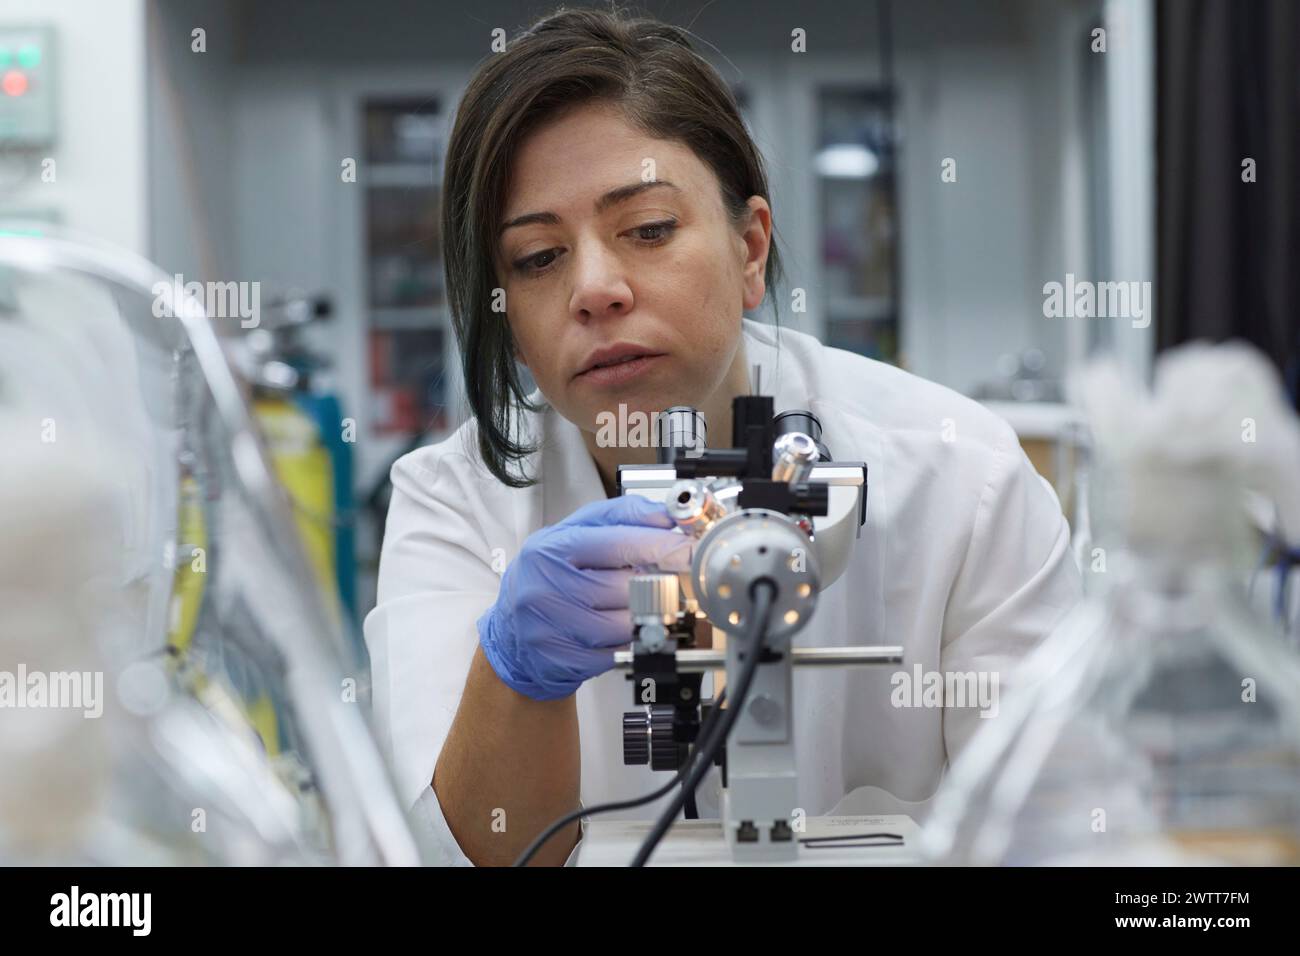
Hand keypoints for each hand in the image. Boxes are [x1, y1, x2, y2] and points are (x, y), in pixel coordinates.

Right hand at [477, 495, 692, 700]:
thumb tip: (666, 517)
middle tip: (673, 583)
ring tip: (647, 607)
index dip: (660, 545)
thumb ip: (622, 517)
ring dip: (645, 617)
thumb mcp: (578, 533)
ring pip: (622, 624)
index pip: (617, 543)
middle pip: (624, 587)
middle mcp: (545, 584)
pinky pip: (614, 652)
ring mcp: (549, 625)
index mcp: (552, 547)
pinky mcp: (559, 657)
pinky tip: (626, 632)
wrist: (513, 630)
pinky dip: (629, 643)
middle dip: (657, 586)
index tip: (688, 549)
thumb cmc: (552, 575)